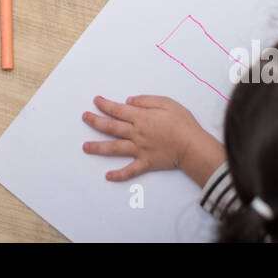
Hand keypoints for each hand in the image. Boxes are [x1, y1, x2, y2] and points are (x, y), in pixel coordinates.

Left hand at [81, 94, 210, 181]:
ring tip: (85, 147)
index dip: (105, 105)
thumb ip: (146, 100)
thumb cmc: (183, 123)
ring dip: (98, 147)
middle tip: (84, 117)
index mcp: (141, 117)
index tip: (96, 101)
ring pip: (114, 148)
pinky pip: (130, 171)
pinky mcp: (146, 163)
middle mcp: (136, 133)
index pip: (118, 110)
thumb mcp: (167, 103)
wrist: (193, 146)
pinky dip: (119, 175)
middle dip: (95, 121)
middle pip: (111, 127)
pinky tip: (108, 176)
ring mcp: (139, 149)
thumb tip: (128, 101)